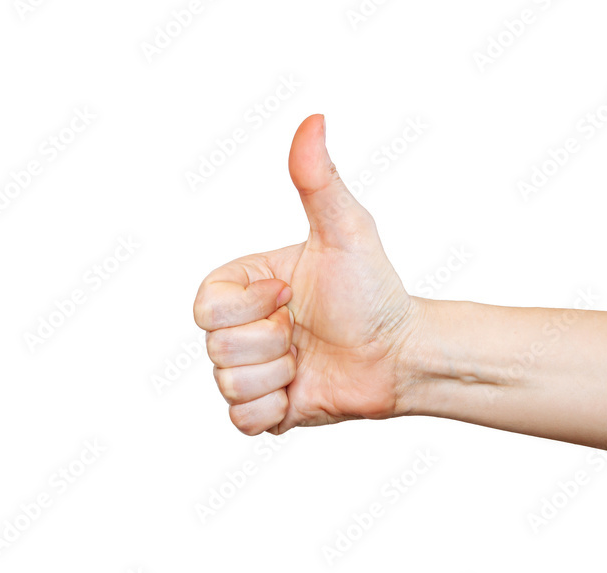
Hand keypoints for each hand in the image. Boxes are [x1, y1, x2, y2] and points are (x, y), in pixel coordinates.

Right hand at [193, 114, 419, 434]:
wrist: (400, 355)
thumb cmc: (375, 291)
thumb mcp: (345, 232)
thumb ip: (319, 181)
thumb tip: (313, 119)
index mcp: (243, 286)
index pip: (206, 307)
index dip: (250, 306)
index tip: (291, 294)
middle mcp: (240, 328)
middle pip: (215, 348)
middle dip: (271, 343)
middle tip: (304, 333)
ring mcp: (250, 370)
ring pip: (228, 385)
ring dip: (278, 375)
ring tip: (307, 360)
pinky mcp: (264, 410)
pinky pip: (240, 420)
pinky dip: (274, 409)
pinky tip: (302, 388)